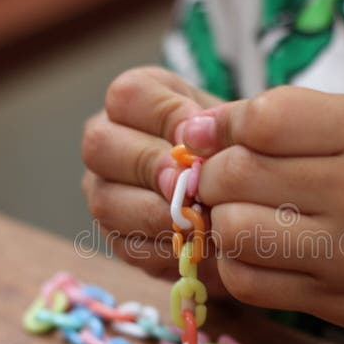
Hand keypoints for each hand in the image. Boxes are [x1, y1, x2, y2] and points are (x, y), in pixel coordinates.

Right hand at [81, 66, 226, 294]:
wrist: (242, 197)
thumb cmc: (234, 150)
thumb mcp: (231, 128)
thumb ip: (218, 129)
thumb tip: (196, 145)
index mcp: (134, 100)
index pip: (128, 96)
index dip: (165, 116)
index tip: (202, 137)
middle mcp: (106, 140)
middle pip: (101, 146)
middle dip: (152, 167)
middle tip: (193, 185)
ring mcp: (103, 190)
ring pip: (107, 201)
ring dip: (159, 214)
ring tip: (202, 220)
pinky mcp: (116, 237)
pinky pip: (127, 244)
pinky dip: (165, 248)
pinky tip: (197, 245)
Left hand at [178, 86, 343, 333]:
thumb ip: (292, 117)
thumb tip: (198, 128)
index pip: (263, 119)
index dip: (223, 125)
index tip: (218, 135)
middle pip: (237, 175)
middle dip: (216, 173)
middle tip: (228, 176)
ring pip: (233, 231)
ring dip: (222, 219)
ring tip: (245, 212)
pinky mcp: (332, 303)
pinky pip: (247, 282)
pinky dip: (237, 262)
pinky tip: (259, 249)